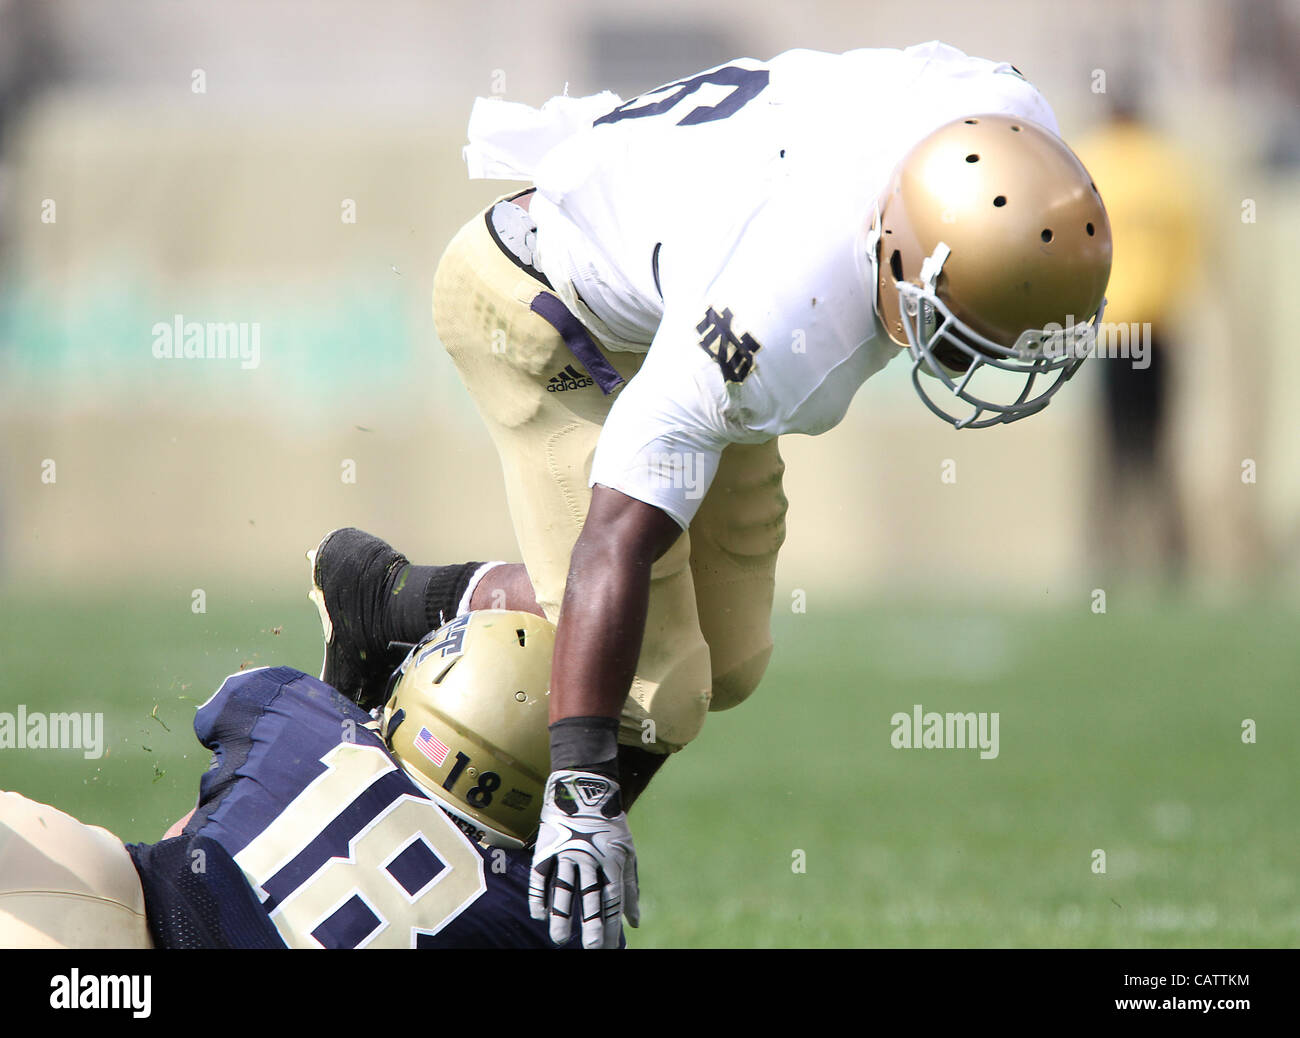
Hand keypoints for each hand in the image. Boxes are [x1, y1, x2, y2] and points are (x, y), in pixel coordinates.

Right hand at [529, 770, 638, 948]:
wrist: (584, 787)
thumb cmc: (610, 824)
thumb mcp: (627, 852)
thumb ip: (630, 888)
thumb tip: (634, 922)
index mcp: (611, 861)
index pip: (611, 900)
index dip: (610, 926)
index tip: (607, 947)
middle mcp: (589, 859)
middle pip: (589, 897)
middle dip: (590, 925)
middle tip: (591, 949)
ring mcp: (566, 853)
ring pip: (563, 889)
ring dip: (561, 915)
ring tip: (560, 940)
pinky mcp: (547, 847)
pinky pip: (541, 875)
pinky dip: (539, 895)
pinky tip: (539, 915)